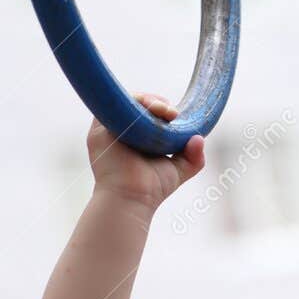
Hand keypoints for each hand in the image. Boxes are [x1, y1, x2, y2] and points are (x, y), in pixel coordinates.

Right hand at [85, 94, 205, 209]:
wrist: (133, 199)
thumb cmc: (153, 189)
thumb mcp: (179, 169)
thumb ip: (194, 157)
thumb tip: (199, 138)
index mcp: (137, 137)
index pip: (148, 112)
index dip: (163, 108)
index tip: (177, 116)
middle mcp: (122, 131)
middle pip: (138, 104)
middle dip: (157, 102)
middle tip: (172, 114)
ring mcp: (109, 130)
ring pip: (126, 102)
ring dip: (147, 100)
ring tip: (163, 111)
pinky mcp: (99, 131)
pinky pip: (111, 106)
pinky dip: (131, 102)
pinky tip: (148, 109)